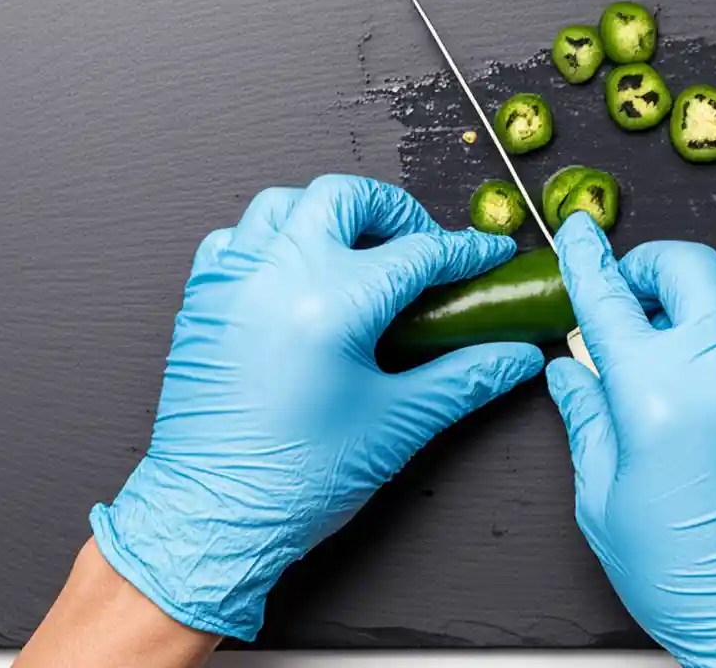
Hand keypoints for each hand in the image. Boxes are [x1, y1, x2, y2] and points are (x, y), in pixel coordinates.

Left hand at [90, 175, 543, 639]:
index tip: (488, 256)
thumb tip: (513, 356)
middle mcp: (277, 275)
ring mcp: (233, 281)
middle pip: (345, 197)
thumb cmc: (297, 479)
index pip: (418, 253)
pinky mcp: (203, 300)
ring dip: (331, 213)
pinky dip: (273, 238)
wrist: (212, 517)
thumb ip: (463, 377)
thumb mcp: (399, 424)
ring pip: (285, 202)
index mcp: (333, 304)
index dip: (465, 252)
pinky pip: (237, 237)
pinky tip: (296, 270)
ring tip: (361, 247)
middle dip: (394, 209)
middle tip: (423, 243)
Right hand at [546, 213, 715, 667]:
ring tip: (674, 345)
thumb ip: (586, 418)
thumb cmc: (682, 572)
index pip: (610, 298)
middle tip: (632, 289)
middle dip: (654, 262)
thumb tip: (570, 373)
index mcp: (655, 392)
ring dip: (701, 308)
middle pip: (693, 266)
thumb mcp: (602, 497)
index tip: (579, 235)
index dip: (588, 258)